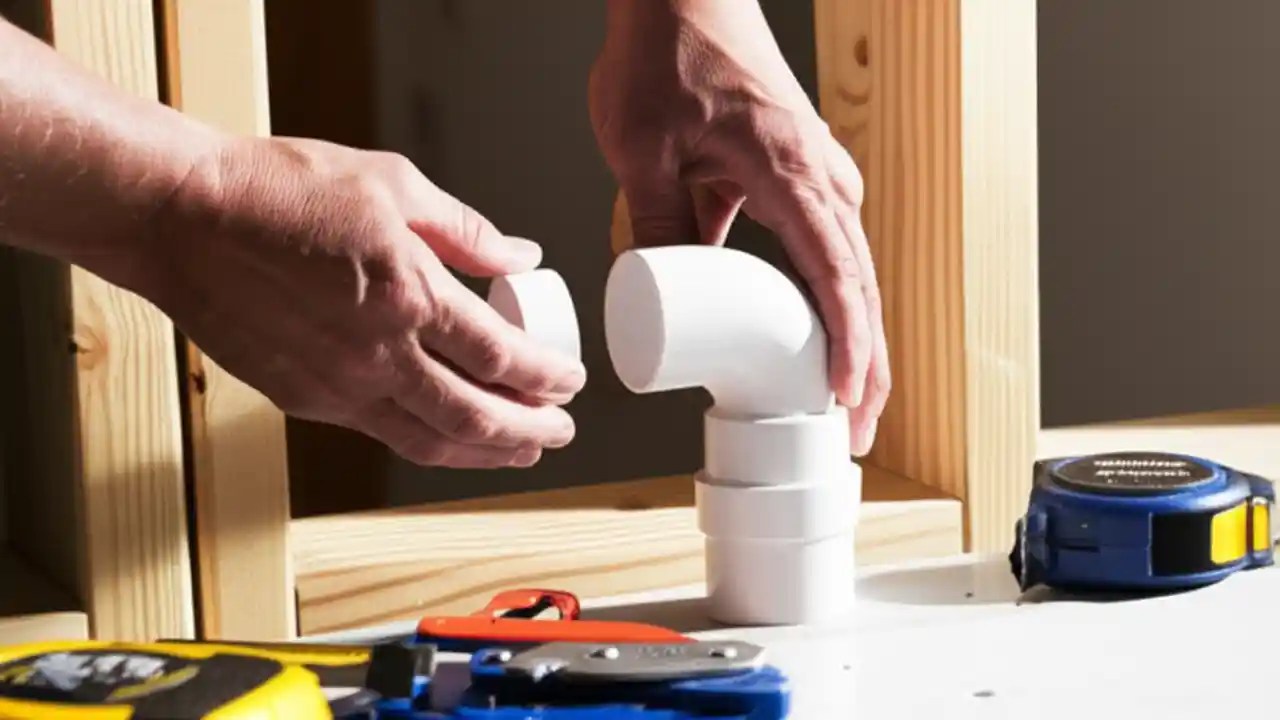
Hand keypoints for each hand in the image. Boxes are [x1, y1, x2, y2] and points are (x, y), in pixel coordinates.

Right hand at [147, 136, 586, 467]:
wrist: (181, 218)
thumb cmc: (278, 191)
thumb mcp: (392, 184)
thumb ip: (465, 229)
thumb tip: (521, 256)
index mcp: (411, 295)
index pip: (502, 357)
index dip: (547, 376)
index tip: (570, 379)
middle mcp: (379, 354)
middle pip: (477, 416)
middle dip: (531, 429)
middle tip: (561, 430)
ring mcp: (338, 386)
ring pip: (430, 441)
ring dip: (485, 453)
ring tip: (519, 451)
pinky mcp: (303, 399)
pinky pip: (380, 433)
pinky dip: (425, 441)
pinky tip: (444, 433)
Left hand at [588, 0, 888, 454]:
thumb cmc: (668, 56)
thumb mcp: (642, 150)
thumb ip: (657, 225)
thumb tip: (663, 303)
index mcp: (791, 174)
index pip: (837, 279)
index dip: (846, 350)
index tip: (842, 403)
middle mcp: (823, 179)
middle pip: (861, 290)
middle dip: (862, 369)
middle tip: (849, 434)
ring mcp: (821, 177)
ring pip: (851, 275)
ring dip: (853, 342)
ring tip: (842, 407)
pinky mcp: (804, 177)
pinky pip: (829, 252)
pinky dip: (830, 305)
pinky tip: (816, 346)